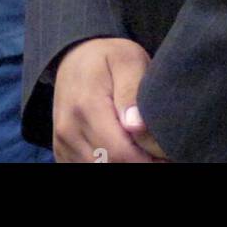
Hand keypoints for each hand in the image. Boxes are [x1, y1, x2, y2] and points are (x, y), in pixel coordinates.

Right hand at [52, 37, 168, 162]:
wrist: (74, 56)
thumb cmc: (106, 57)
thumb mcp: (126, 60)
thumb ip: (132, 90)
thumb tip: (136, 125)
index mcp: (87, 106)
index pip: (121, 152)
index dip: (148, 160)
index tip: (165, 153)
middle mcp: (69, 128)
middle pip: (111, 165)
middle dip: (138, 163)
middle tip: (156, 152)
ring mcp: (62, 142)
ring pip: (97, 170)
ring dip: (122, 164)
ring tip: (139, 149)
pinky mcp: (61, 150)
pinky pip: (84, 169)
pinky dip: (106, 163)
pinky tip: (121, 152)